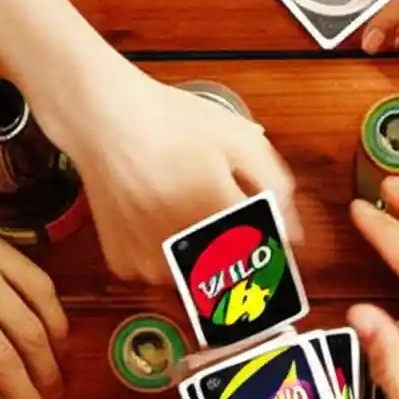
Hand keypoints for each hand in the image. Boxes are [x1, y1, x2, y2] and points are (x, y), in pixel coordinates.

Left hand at [0, 165, 67, 398]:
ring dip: (54, 330)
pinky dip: (38, 295)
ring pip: (40, 292)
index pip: (4, 357)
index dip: (26, 394)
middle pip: (32, 327)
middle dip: (47, 369)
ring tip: (54, 358)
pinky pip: (25, 266)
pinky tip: (32, 313)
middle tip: (53, 396)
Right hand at [51, 70, 298, 284]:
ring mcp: (151, 262)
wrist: (105, 120)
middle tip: (213, 207)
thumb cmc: (171, 123)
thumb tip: (293, 235)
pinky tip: (159, 218)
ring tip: (185, 206)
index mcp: (220, 219)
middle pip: (230, 274)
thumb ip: (276, 188)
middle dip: (234, 251)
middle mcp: (185, 248)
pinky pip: (160, 272)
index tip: (266, 236)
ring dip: (202, 257)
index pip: (263, 261)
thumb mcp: (239, 140)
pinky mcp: (126, 265)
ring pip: (195, 278)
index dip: (269, 249)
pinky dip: (167, 254)